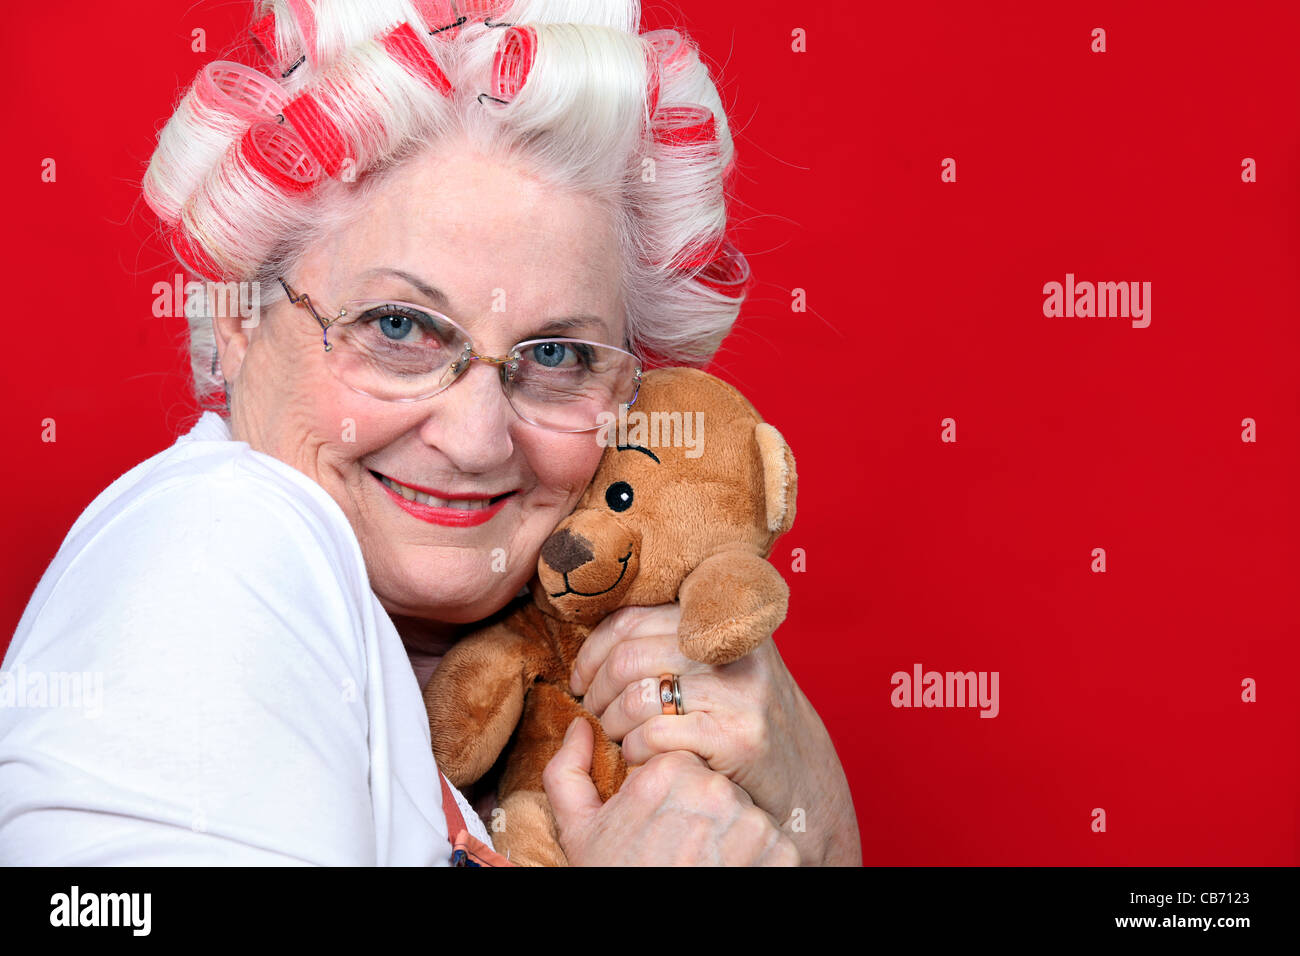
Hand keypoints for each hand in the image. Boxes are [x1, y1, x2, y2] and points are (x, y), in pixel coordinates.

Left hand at [569, 603, 860, 865]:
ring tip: (615, 732)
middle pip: (629, 656)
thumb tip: (599, 634)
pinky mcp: (738, 737)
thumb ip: (675, 635)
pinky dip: (634, 748)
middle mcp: (735, 647)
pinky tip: (638, 755)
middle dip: (596, 688)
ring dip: (611, 720)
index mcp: (722, 618)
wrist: (801, 775)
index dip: (594, 649)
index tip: (581, 676)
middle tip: (593, 709)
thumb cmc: (743, 715)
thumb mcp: (720, 660)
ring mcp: (740, 692)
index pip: (633, 618)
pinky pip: (656, 735)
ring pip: (638, 695)